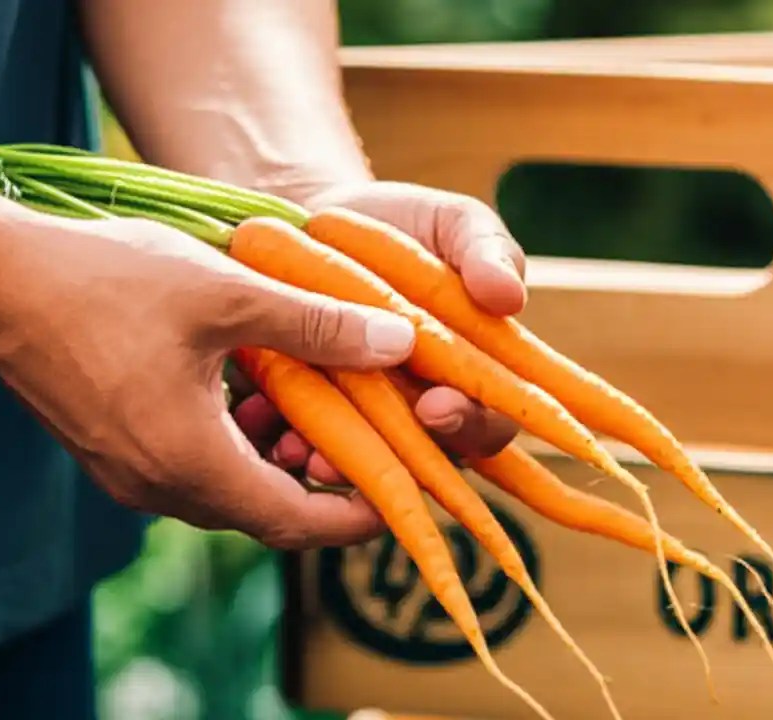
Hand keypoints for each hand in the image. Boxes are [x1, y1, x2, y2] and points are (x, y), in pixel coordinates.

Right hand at [0, 216, 416, 548]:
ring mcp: (129, 476)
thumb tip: (398, 342)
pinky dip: (238, 445)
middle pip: (267, 513)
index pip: (298, 523)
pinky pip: (194, 470)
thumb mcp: (226, 293)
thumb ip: (316, 323)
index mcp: (190, 464)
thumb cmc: (105, 282)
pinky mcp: (112, 454)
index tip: (403, 492)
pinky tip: (252, 388)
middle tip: (370, 437)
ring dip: (279, 459)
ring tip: (315, 402)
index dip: (358, 515)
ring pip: (231, 490)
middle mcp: (158, 488)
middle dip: (324, 482)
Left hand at [229, 181, 524, 487]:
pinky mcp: (311, 417)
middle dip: (394, 466)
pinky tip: (263, 421)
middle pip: (424, 464)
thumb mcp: (453, 223)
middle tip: (356, 450)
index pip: (489, 424)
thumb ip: (487, 250)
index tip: (437, 405)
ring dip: (333, 465)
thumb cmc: (405, 225)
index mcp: (475, 377)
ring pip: (359, 466)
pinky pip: (301, 445)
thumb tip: (509, 296)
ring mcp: (366, 421)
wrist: (319, 221)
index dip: (471, 425)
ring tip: (301, 451)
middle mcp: (422, 412)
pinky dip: (283, 441)